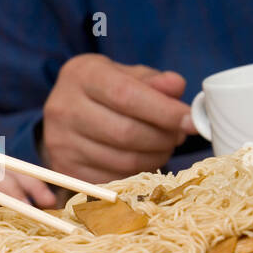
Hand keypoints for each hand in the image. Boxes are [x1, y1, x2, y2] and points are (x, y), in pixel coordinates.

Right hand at [42, 55, 193, 182]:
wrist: (64, 111)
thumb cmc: (102, 89)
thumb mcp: (125, 74)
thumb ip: (152, 80)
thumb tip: (177, 87)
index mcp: (81, 75)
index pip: (126, 95)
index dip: (164, 111)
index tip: (191, 121)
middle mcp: (63, 108)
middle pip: (126, 133)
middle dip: (163, 138)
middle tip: (179, 135)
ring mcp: (61, 143)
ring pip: (123, 161)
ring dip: (155, 157)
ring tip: (164, 145)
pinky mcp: (66, 169)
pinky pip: (113, 178)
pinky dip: (137, 172)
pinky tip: (144, 159)